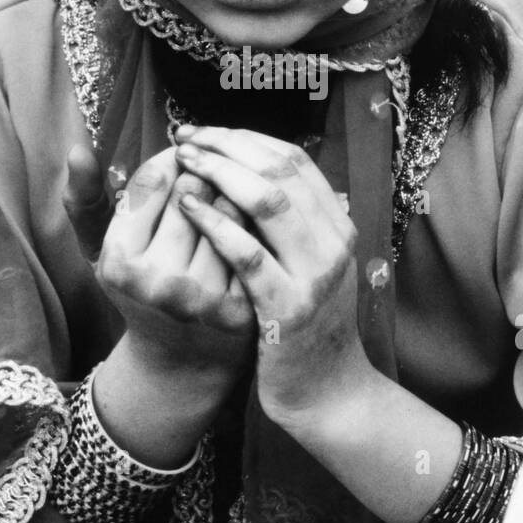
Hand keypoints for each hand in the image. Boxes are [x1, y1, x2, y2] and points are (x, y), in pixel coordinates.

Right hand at [63, 141, 255, 378]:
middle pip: (191, 191)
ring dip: (229, 196)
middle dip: (200, 176)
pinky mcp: (240, 307)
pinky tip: (246, 230)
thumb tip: (77, 150)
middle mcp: (159, 280)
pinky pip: (252, 240)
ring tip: (224, 204)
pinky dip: (251, 225)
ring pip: (227, 210)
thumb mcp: (102, 250)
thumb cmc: (139, 291)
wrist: (179, 361)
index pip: (153, 179)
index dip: (171, 161)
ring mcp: (202, 296)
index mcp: (120, 261)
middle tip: (205, 182)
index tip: (179, 162)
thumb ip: (85, 199)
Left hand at [172, 126, 374, 435]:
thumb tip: (255, 169)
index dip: (246, 137)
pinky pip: (249, 254)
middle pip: (280, 169)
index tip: (206, 130)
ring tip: (185, 161)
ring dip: (220, 173)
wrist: (328, 392)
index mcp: (338, 225)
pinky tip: (189, 208)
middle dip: (228, 145)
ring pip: (268, 202)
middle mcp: (333, 243)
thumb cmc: (308, 324)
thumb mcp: (313, 265)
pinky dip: (217, 223)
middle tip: (188, 137)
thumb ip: (294, 222)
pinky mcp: (288, 308)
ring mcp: (314, 275)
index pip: (294, 159)